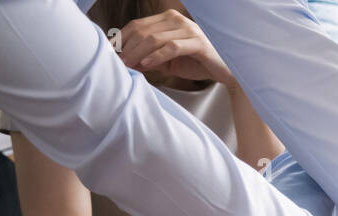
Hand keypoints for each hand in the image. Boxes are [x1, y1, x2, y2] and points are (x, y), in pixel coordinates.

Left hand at [115, 8, 234, 87]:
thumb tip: (127, 61)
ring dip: (137, 52)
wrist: (227, 72)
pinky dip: (156, 56)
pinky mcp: (198, 43)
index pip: (138, 25)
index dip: (121, 38)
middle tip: (116, 62)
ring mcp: (189, 30)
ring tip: (127, 65)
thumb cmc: (198, 64)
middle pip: (143, 30)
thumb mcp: (169, 62)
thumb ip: (150, 58)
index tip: (110, 52)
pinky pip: (172, 48)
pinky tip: (146, 64)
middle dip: (127, 47)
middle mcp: (177, 20)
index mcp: (169, 20)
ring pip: (154, 38)